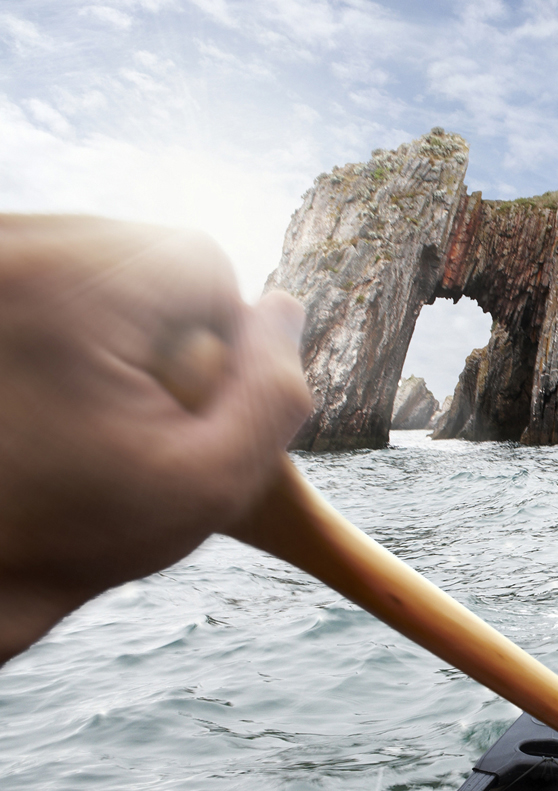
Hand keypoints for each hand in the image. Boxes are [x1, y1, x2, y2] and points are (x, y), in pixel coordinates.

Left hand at [0, 215, 311, 661]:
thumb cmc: (82, 530)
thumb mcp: (215, 482)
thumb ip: (274, 393)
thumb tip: (284, 305)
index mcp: (68, 288)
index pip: (204, 262)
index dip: (222, 343)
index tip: (173, 413)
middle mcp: (12, 249)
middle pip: (147, 248)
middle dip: (165, 325)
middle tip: (130, 411)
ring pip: (102, 254)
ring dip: (118, 320)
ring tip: (87, 400)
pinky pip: (54, 267)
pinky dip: (72, 318)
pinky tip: (53, 382)